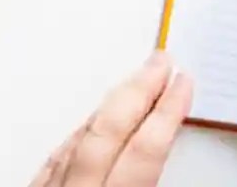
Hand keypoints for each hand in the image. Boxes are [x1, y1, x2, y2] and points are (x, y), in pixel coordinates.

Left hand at [31, 52, 193, 186]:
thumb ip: (153, 179)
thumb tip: (171, 142)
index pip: (145, 149)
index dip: (167, 111)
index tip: (183, 83)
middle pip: (108, 131)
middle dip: (138, 90)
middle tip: (161, 61)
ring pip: (78, 139)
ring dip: (109, 106)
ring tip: (134, 82)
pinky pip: (53, 157)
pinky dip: (78, 134)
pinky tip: (89, 123)